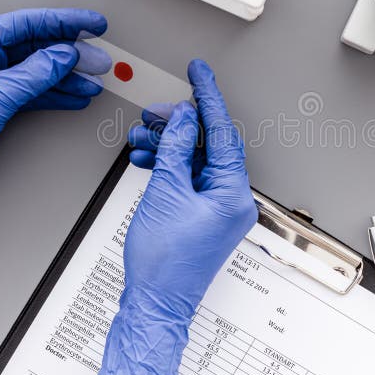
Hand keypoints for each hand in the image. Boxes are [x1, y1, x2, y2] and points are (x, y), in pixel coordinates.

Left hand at [0, 9, 111, 275]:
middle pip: (36, 47)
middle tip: (99, 58)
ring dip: (67, 77)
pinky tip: (75, 96)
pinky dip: (55, 94)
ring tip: (93, 81)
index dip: (64, 22)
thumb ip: (34, 74)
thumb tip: (64, 55)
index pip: (27, 24)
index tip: (91, 24)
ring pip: (38, 72)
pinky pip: (33, 92)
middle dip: (72, 54)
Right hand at [95, 60, 255, 374]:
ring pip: (193, 160)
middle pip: (207, 144)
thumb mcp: (165, 193)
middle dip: (178, 125)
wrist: (154, 302)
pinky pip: (187, 178)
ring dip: (166, 146)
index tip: (199, 72)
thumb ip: (175, 149)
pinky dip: (167, 167)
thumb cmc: (165, 263)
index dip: (208, 97)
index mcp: (233, 193)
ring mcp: (216, 207)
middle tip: (154, 113)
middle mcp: (232, 199)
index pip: (222, 132)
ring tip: (141, 139)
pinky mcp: (200, 214)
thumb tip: (183, 118)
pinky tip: (147, 159)